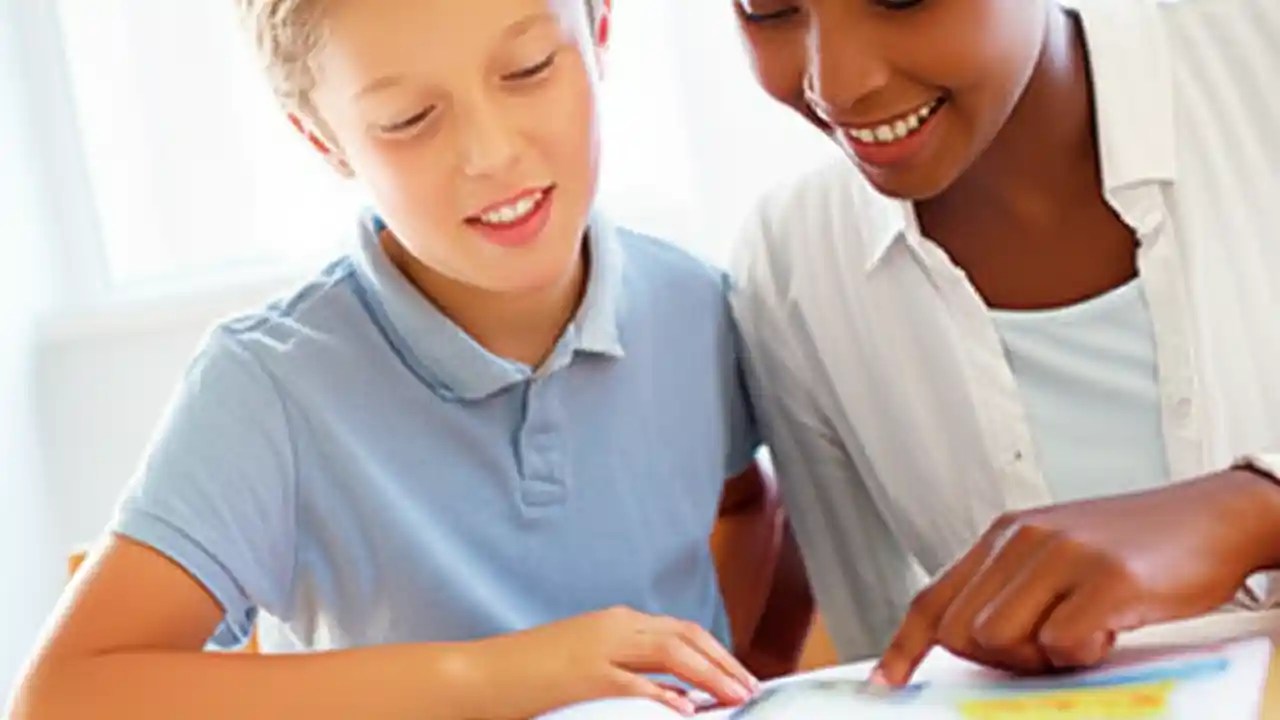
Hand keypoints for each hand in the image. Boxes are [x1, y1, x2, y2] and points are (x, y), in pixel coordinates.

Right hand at [471, 606, 758, 717]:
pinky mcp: (585, 673)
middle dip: (723, 661)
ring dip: (709, 674)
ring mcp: (600, 647)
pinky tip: (686, 709)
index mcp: (615, 621)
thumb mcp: (585, 661)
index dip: (715, 651)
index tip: (737, 674)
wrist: (480, 674)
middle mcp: (614, 626)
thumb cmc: (528, 673)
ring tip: (735, 697)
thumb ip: (626, 668)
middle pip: (686, 636)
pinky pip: (636, 681)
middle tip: (750, 687)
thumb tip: (669, 692)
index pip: (681, 630)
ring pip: (671, 652)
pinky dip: (666, 693)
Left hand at [875, 469, 1279, 685]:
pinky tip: (1112, 630)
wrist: (1216, 515)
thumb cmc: (1137, 546)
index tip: (888, 683)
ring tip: (1085, 633)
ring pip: (999, 641)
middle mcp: (1023, 539)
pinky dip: (1085, 654)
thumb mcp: (1058, 555)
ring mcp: (1063, 555)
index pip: (932, 599)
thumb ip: (1012, 590)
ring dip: (1041, 659)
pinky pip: (1061, 645)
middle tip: (1051, 648)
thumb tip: (970, 643)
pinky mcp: (1107, 578)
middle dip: (998, 661)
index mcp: (1004, 535)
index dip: (905, 646)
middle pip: (961, 633)